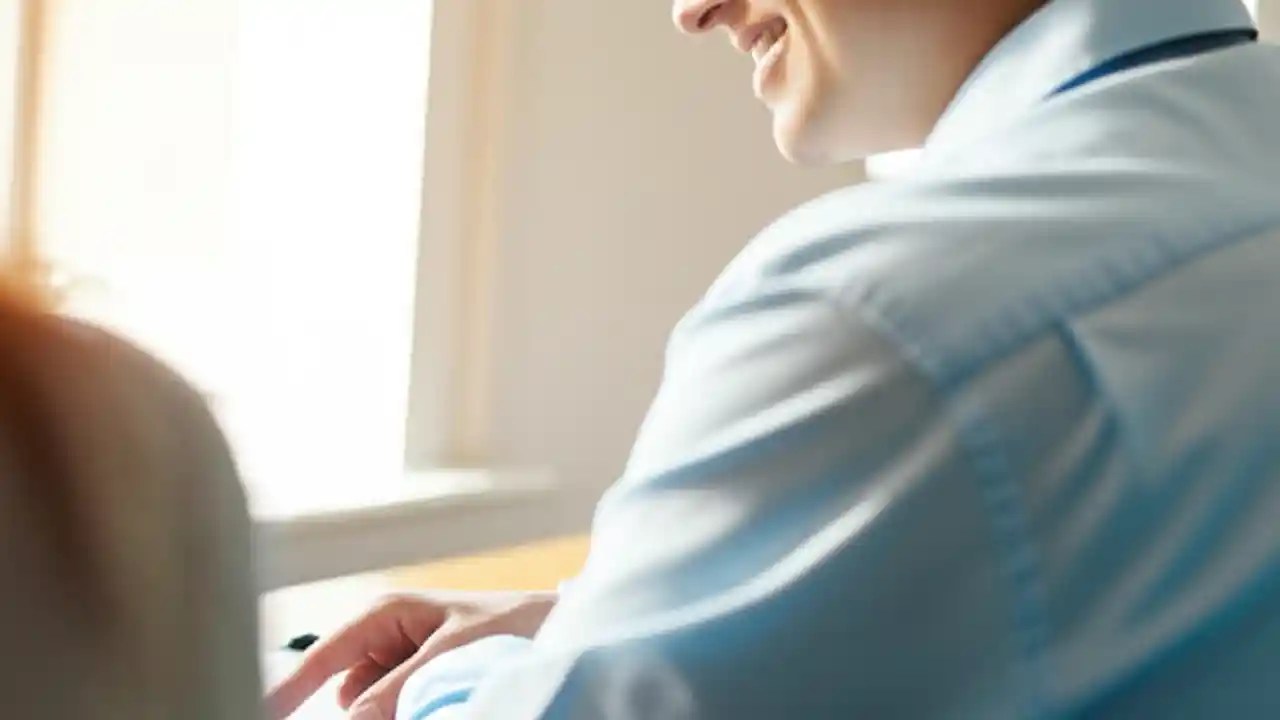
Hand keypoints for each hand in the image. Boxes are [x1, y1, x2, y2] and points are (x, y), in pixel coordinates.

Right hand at [267, 590, 557, 719]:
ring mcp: (398, 661)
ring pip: (368, 707)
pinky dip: (408, 713)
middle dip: (368, 708)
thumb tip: (351, 719)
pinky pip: (392, 710)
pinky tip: (442, 700)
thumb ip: (398, 687)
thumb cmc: (510, 624)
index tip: (259, 713)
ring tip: (443, 692)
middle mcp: (383, 635)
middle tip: (417, 699)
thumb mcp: (452, 653)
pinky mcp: (415, 681)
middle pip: (346, 692)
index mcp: (383, 612)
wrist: (554, 629)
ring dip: (394, 712)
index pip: (321, 656)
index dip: (286, 688)